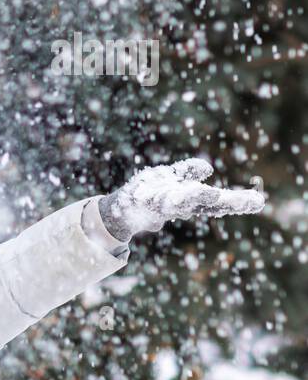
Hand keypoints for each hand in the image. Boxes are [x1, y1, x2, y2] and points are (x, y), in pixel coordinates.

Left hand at [97, 158, 265, 241]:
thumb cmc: (149, 193)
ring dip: (196, 198)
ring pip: (182, 202)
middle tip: (254, 201)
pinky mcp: (144, 201)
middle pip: (208, 204)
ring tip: (213, 195)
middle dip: (230, 202)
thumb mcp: (171, 179)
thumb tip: (207, 168)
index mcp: (191, 200)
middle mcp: (181, 205)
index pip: (218, 201)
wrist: (120, 210)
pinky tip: (174, 195)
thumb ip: (188, 172)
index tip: (260, 200)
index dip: (238, 201)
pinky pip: (155, 199)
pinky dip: (164, 198)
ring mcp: (162, 205)